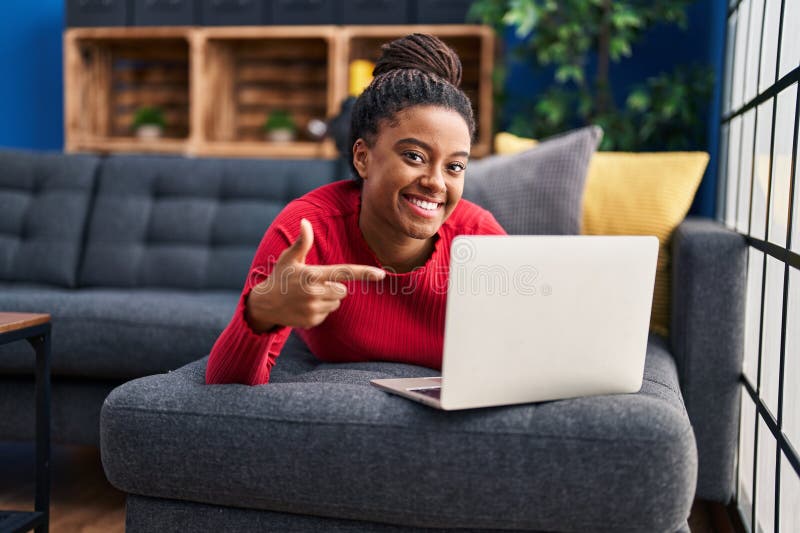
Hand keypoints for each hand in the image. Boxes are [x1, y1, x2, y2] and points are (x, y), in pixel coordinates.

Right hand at [245, 218, 384, 330]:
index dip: (364, 273)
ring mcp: (313, 309)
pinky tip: (304, 306)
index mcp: (313, 275)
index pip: (344, 272)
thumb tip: (305, 222)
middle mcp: (314, 293)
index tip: (381, 274)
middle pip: (343, 290)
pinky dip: (320, 310)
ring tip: (307, 295)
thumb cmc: (280, 277)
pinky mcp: (312, 321)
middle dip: (333, 287)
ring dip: (327, 299)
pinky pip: (327, 314)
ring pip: (336, 303)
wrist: (264, 304)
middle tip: (313, 284)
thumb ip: (301, 242)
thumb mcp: (289, 258)